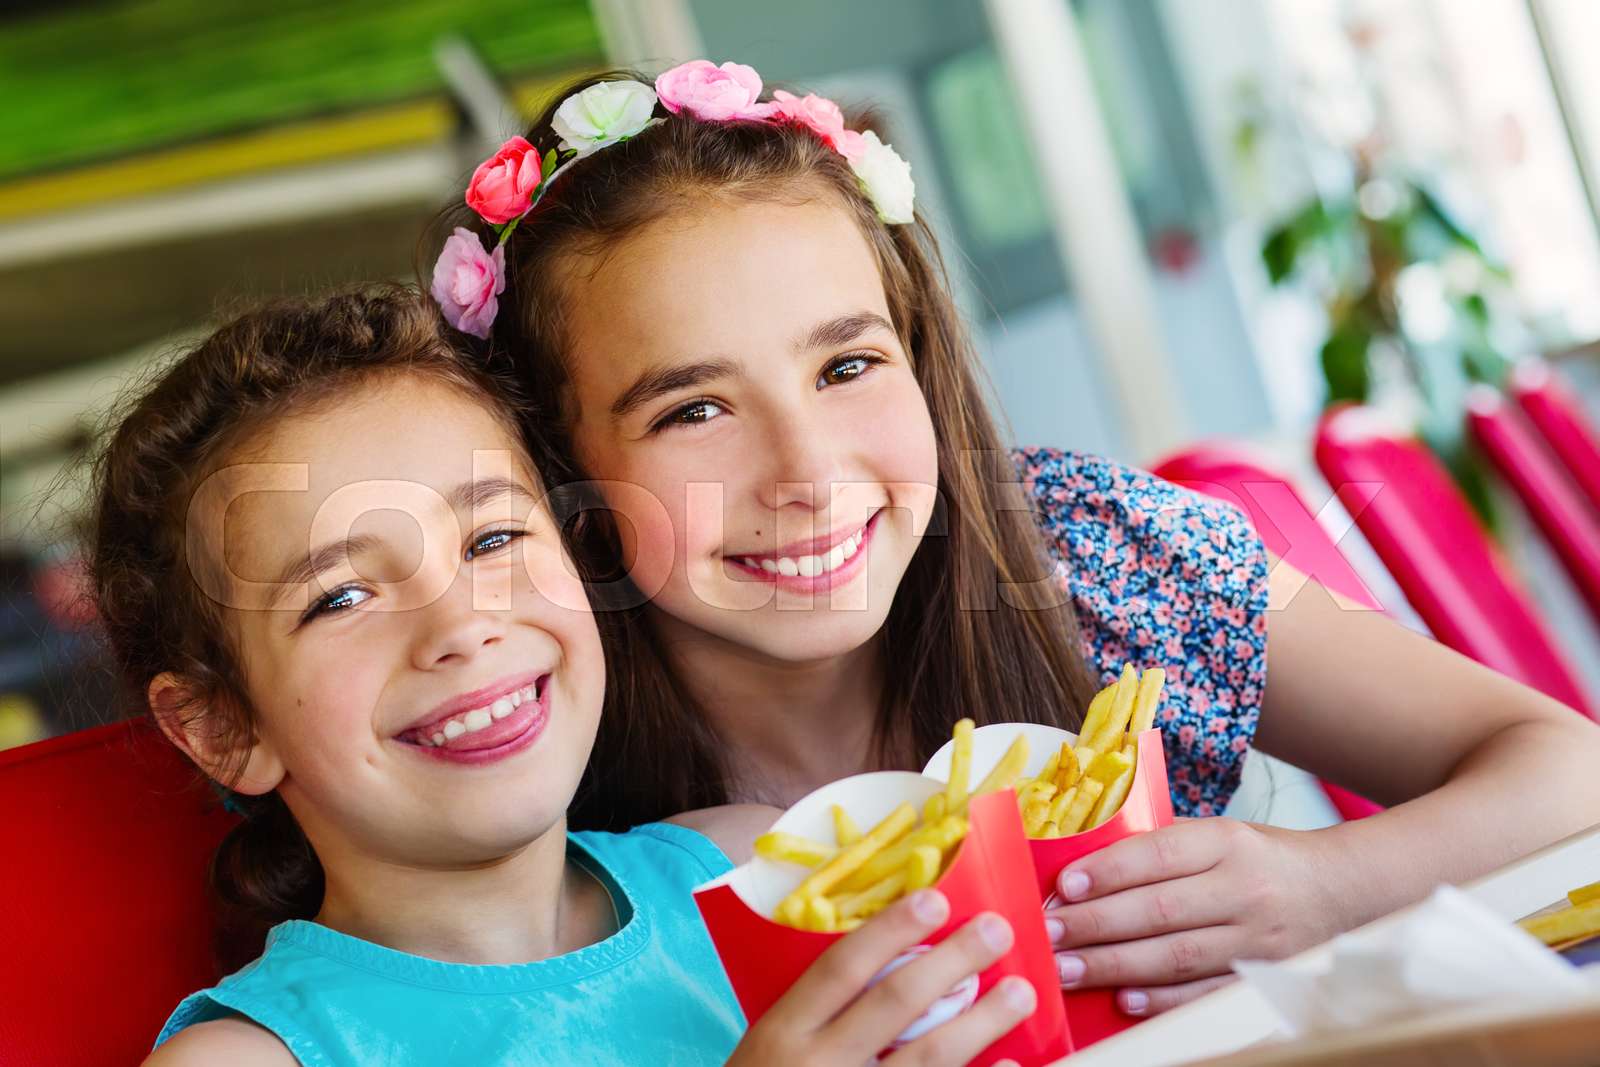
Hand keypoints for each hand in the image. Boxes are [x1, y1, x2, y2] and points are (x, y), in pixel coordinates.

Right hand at [728, 889, 1038, 1066]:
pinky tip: (1009, 1064)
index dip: (890, 931)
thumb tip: (894, 951)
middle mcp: (819, 1065)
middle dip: (951, 961)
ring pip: (926, 1058)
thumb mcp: (773, 1042)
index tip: (936, 898)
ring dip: (981, 1022)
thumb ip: (817, 1008)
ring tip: (1020, 991)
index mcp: (784, 1031)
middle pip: (893, 1004)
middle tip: (997, 929)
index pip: (841, 968)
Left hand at [1045, 818, 1344, 1016]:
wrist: (1343, 890)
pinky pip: (1206, 994)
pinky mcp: (1265, 978)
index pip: (1159, 855)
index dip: (1108, 871)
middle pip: (1160, 910)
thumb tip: (1087, 870)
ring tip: (1067, 969)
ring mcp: (1258, 939)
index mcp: (1228, 842)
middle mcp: (1245, 889)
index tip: (1064, 886)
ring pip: (1176, 956)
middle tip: (1048, 933)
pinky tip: (1124, 1000)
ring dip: (1114, 966)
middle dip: (1095, 924)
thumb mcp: (1220, 835)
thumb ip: (1164, 849)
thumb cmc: (1262, 859)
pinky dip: (1163, 1000)